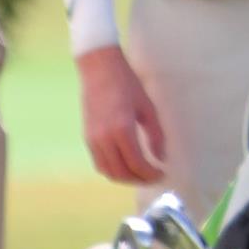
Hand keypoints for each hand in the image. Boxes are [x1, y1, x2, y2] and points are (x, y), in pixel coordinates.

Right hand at [75, 45, 166, 183]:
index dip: (150, 174)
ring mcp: (92, 139)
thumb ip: (156, 135)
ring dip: (125, 177)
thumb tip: (161, 158)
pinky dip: (112, 169)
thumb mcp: (148, 108)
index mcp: (122, 130)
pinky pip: (99, 162)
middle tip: (153, 178)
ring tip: (141, 175)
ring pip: (107, 171)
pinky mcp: (87, 137)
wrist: (99, 70)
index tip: (162, 174)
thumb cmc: (128, 84)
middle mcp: (104, 138)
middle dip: (138, 179)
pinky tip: (125, 165)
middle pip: (121, 172)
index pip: (136, 163)